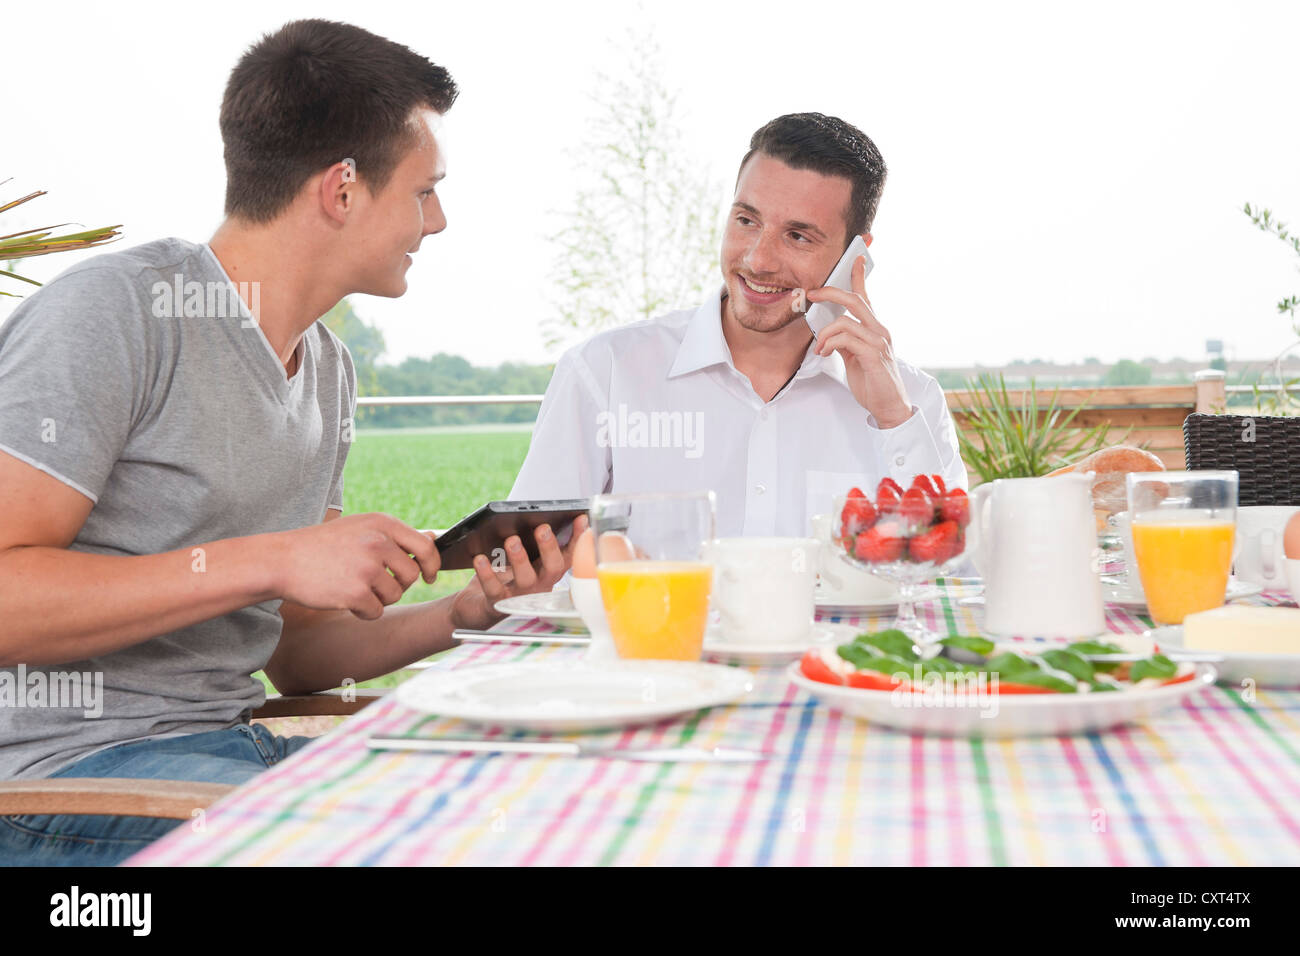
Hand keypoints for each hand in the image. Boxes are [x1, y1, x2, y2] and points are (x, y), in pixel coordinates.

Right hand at [272, 513, 438, 620]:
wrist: (282, 560)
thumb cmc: (323, 545)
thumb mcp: (360, 528)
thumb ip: (395, 536)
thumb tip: (433, 539)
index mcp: (382, 523)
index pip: (425, 546)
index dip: (431, 564)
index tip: (428, 575)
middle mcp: (378, 542)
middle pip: (410, 575)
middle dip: (397, 585)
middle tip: (374, 584)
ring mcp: (367, 567)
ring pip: (394, 595)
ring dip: (378, 598)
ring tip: (354, 587)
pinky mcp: (355, 592)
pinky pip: (376, 611)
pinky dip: (364, 611)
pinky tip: (345, 599)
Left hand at [449, 515, 589, 630]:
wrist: (479, 606)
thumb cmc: (504, 577)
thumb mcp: (523, 557)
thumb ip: (532, 540)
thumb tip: (540, 516)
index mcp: (547, 571)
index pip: (568, 555)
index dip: (577, 539)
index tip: (580, 519)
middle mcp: (539, 585)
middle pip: (553, 568)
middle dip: (549, 547)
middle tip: (543, 528)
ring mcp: (520, 595)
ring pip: (526, 579)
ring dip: (520, 558)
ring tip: (512, 540)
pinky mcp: (497, 602)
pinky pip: (494, 589)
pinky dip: (487, 573)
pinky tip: (481, 558)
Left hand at [805, 255, 911, 427]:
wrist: (889, 405)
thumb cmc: (872, 381)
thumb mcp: (855, 356)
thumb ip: (846, 341)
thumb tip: (828, 332)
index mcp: (874, 328)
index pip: (866, 297)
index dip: (860, 276)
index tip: (855, 258)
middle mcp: (880, 330)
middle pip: (855, 300)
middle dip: (830, 293)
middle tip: (812, 294)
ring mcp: (878, 341)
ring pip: (845, 320)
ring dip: (824, 332)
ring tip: (819, 347)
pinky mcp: (874, 355)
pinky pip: (846, 339)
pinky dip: (830, 343)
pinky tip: (825, 353)